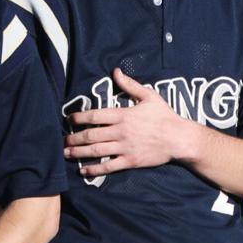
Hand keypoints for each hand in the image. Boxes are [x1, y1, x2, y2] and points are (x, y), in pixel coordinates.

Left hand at [64, 68, 193, 176]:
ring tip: (66, 153)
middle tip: (63, 140)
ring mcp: (125, 148)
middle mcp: (121, 132)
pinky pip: (109, 166)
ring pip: (96, 151)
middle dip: (74, 138)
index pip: (94, 116)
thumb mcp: (149, 96)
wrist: (179, 138)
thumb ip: (130, 85)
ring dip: (79, 152)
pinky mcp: (130, 161)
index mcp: (123, 115)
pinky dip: (94, 169)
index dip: (78, 117)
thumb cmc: (164, 116)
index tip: (69, 119)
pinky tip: (83, 170)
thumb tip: (116, 71)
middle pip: (91, 135)